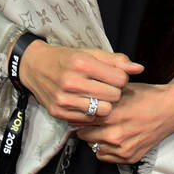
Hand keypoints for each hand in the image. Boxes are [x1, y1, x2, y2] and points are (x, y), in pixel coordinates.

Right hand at [12, 40, 142, 125]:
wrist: (35, 66)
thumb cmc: (67, 59)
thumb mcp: (91, 53)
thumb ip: (116, 60)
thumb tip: (139, 68)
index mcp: (81, 63)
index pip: (120, 78)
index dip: (121, 78)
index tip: (114, 77)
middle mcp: (71, 81)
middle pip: (113, 96)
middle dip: (115, 92)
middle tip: (107, 87)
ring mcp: (63, 99)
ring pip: (103, 111)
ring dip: (105, 104)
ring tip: (99, 96)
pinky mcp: (58, 113)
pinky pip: (88, 120)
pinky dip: (91, 113)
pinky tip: (87, 103)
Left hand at [76, 81, 173, 163]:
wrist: (172, 109)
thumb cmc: (148, 97)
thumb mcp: (122, 91)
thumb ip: (102, 98)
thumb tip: (82, 102)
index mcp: (113, 114)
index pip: (81, 119)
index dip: (78, 115)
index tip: (78, 112)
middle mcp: (116, 134)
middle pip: (84, 135)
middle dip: (85, 127)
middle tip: (90, 121)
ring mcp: (122, 148)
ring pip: (93, 146)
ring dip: (94, 139)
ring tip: (103, 129)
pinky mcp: (129, 157)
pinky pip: (104, 156)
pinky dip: (104, 148)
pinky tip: (112, 138)